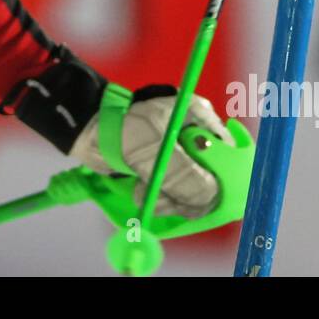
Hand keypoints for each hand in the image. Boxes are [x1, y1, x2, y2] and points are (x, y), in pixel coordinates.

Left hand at [70, 84, 234, 217]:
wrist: (90, 134)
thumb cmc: (122, 130)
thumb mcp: (151, 150)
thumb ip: (181, 173)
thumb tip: (210, 195)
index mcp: (202, 118)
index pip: (228, 156)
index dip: (216, 181)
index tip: (191, 197)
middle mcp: (200, 136)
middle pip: (214, 177)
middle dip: (187, 195)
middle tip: (160, 200)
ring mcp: (187, 154)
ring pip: (196, 190)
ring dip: (169, 199)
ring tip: (141, 192)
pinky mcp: (173, 169)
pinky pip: (181, 194)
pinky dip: (163, 199)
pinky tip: (142, 192)